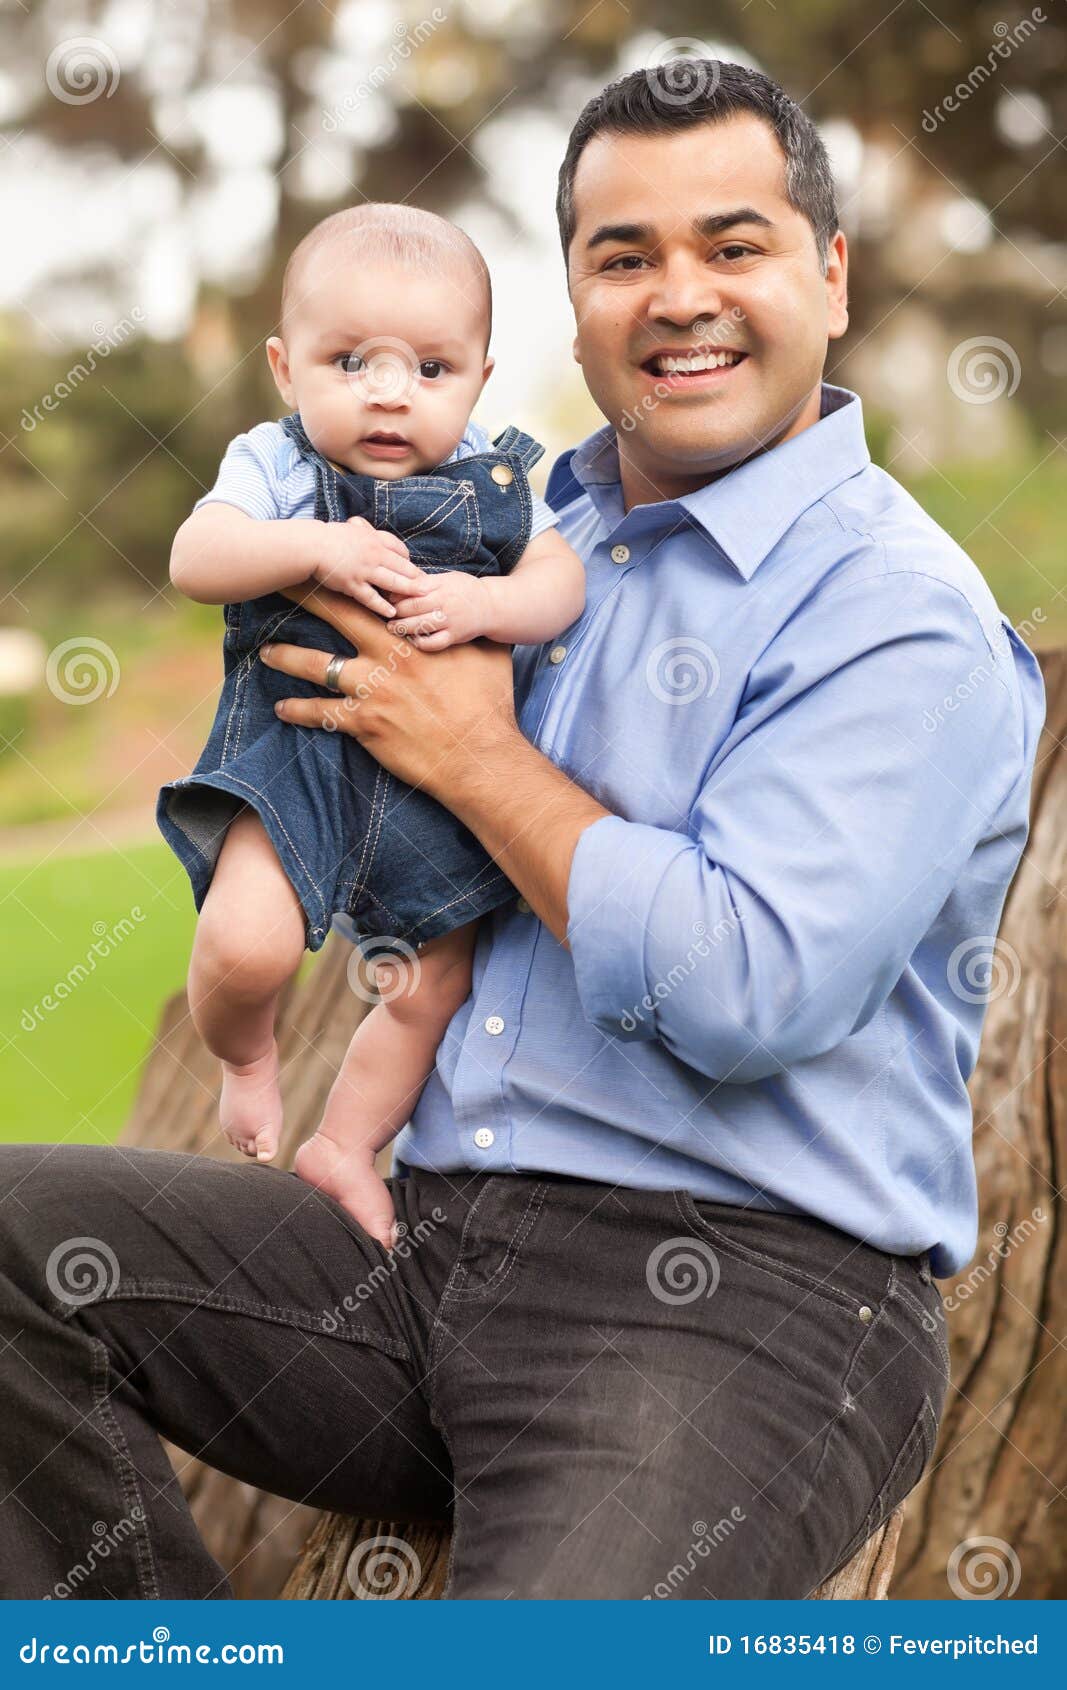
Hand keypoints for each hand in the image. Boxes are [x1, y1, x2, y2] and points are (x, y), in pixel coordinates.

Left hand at [264, 582, 517, 797]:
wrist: (478, 755)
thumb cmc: (489, 704)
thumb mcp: (489, 655)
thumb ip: (472, 630)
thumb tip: (478, 612)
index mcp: (413, 636)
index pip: (373, 595)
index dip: (349, 576)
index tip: (329, 561)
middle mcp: (386, 657)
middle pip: (337, 615)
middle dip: (306, 595)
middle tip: (279, 583)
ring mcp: (372, 691)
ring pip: (316, 665)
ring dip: (286, 656)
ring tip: (265, 652)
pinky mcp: (365, 724)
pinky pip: (321, 714)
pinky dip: (298, 711)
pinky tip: (281, 708)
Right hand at [313, 515, 429, 617]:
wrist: (313, 545)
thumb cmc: (330, 536)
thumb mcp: (353, 528)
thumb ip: (364, 530)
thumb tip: (365, 527)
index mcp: (375, 540)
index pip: (400, 550)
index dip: (410, 562)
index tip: (416, 571)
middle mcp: (374, 555)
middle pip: (402, 567)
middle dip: (417, 578)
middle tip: (428, 588)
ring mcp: (364, 570)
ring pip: (392, 582)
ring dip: (407, 591)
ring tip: (419, 599)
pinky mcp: (353, 584)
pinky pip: (371, 597)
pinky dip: (382, 606)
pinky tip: (391, 612)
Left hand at [387, 570, 494, 649]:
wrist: (490, 606)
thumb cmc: (465, 590)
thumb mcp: (446, 578)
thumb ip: (425, 581)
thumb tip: (399, 582)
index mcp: (441, 585)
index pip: (412, 588)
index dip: (396, 593)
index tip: (386, 596)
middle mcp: (444, 602)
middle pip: (412, 607)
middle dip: (395, 611)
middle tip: (385, 613)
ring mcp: (449, 621)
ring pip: (419, 625)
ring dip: (402, 627)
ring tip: (392, 627)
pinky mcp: (454, 636)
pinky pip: (433, 643)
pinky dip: (420, 642)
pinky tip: (413, 639)